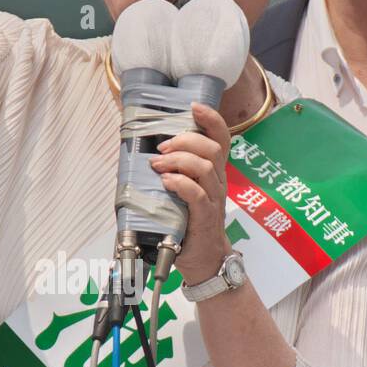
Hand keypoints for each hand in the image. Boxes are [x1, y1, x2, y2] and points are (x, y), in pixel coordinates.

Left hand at [149, 102, 231, 286]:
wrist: (203, 260)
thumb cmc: (189, 223)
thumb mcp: (184, 192)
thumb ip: (174, 172)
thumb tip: (145, 155)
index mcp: (214, 173)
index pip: (222, 138)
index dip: (211, 119)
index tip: (193, 107)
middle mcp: (218, 182)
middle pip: (211, 149)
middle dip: (185, 141)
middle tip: (161, 149)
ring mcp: (214, 200)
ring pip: (204, 167)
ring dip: (178, 160)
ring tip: (158, 165)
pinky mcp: (205, 217)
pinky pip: (197, 193)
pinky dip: (180, 183)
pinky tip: (166, 182)